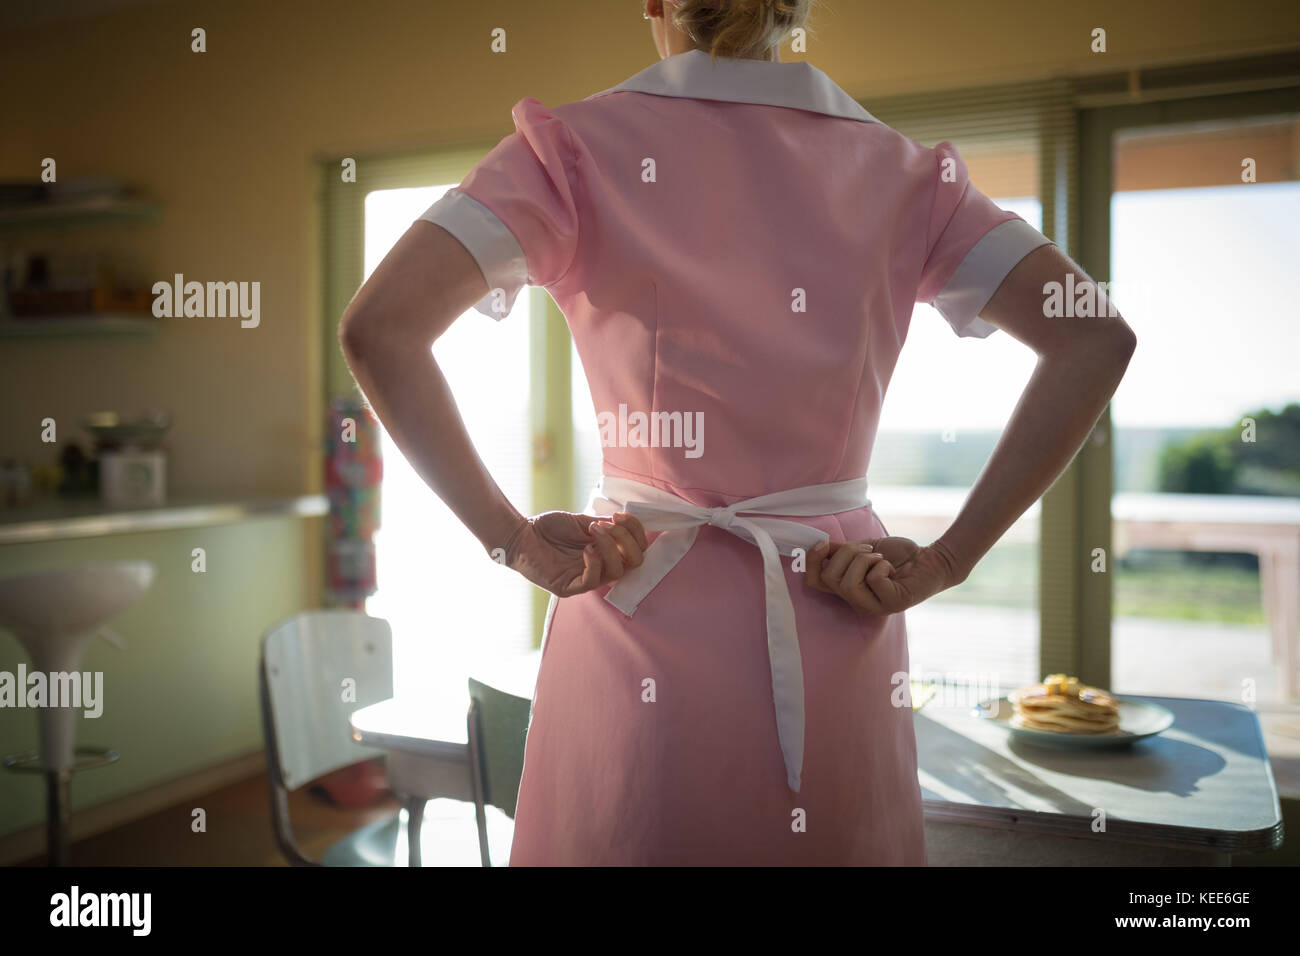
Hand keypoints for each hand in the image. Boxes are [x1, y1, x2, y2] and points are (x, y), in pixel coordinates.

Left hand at [500, 510, 648, 597]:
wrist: (520, 534)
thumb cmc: (548, 528)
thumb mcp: (582, 522)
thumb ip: (605, 525)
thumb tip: (625, 523)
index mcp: (606, 552)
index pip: (636, 549)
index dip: (636, 531)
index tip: (619, 515)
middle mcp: (600, 567)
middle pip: (634, 563)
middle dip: (626, 540)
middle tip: (607, 525)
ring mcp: (585, 579)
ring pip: (616, 572)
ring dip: (609, 547)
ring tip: (593, 531)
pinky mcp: (569, 588)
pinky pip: (591, 582)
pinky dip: (594, 563)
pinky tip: (586, 549)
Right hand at [804, 535, 959, 615]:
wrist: (929, 558)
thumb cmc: (897, 555)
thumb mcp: (864, 548)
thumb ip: (841, 549)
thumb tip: (818, 543)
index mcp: (847, 587)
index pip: (814, 582)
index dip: (812, 562)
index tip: (823, 544)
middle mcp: (856, 601)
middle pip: (830, 577)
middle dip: (847, 554)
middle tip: (869, 551)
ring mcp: (873, 606)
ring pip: (848, 582)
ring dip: (865, 559)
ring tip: (880, 559)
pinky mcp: (891, 605)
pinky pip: (873, 580)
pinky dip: (882, 566)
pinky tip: (892, 570)